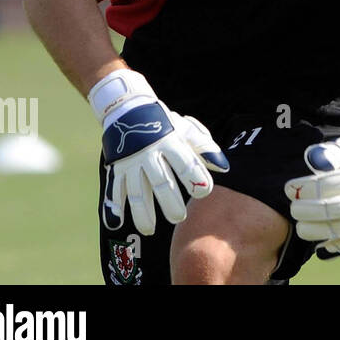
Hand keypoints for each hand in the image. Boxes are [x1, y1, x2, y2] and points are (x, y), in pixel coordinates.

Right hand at [90, 69, 228, 234]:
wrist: (129, 110)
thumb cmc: (165, 124)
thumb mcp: (187, 129)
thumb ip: (206, 149)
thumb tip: (224, 168)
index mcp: (170, 142)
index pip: (185, 162)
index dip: (195, 177)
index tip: (204, 192)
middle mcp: (149, 153)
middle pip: (160, 181)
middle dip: (169, 201)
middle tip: (179, 218)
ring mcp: (131, 161)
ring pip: (136, 190)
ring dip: (142, 211)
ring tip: (150, 229)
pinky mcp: (117, 167)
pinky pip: (115, 189)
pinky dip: (114, 206)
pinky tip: (117, 223)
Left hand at [284, 133, 339, 258]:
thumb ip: (331, 153)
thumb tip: (313, 159)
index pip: (328, 184)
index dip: (305, 187)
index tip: (290, 188)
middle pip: (331, 208)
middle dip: (306, 210)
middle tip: (294, 208)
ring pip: (339, 228)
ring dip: (314, 229)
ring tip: (300, 226)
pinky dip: (331, 245)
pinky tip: (317, 242)